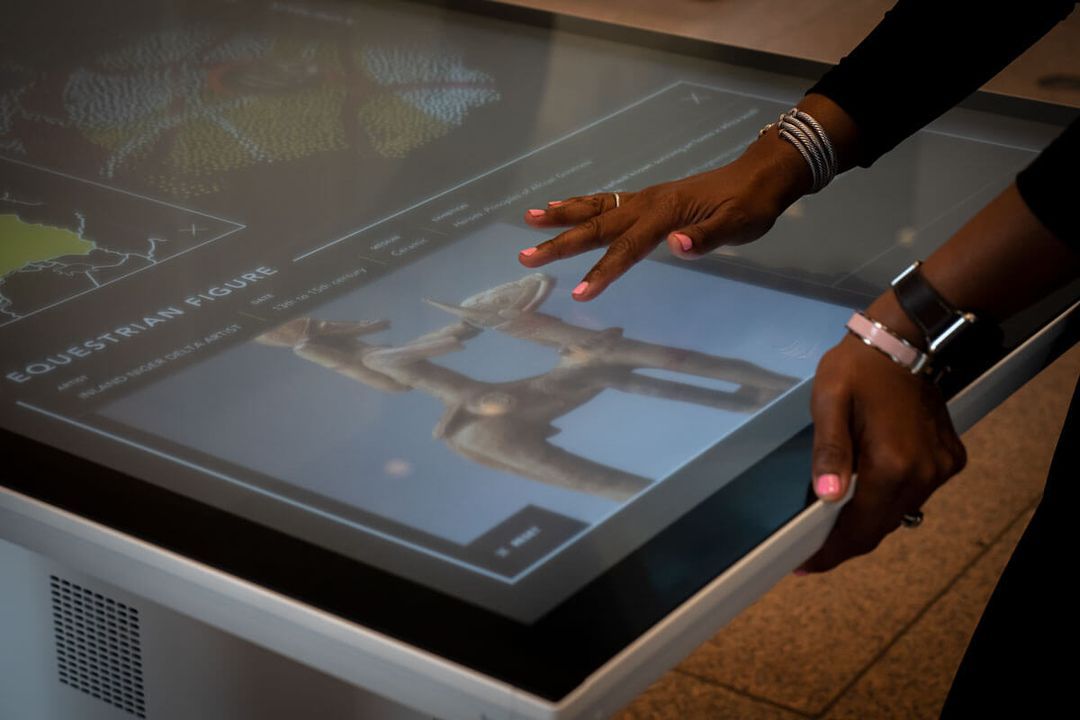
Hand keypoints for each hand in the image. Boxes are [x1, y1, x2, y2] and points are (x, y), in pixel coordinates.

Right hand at [517, 93, 861, 300]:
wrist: (761, 174)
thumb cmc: (752, 204)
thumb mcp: (741, 224)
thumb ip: (708, 237)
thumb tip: (677, 247)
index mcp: (666, 215)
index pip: (627, 248)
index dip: (603, 272)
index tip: (579, 293)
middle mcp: (648, 204)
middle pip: (597, 226)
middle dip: (560, 243)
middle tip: (525, 256)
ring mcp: (645, 200)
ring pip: (596, 208)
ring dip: (562, 215)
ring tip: (530, 218)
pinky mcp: (648, 201)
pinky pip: (606, 202)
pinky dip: (580, 205)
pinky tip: (562, 208)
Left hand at [798, 333, 966, 573]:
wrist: (904, 340)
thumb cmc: (857, 369)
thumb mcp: (829, 403)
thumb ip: (829, 451)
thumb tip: (826, 498)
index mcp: (891, 465)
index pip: (858, 528)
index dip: (830, 552)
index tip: (803, 566)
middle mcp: (922, 474)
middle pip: (878, 528)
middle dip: (845, 542)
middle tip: (812, 548)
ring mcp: (940, 469)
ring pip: (897, 513)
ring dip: (867, 520)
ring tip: (834, 522)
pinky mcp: (949, 460)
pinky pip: (915, 493)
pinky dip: (890, 498)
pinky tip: (868, 488)